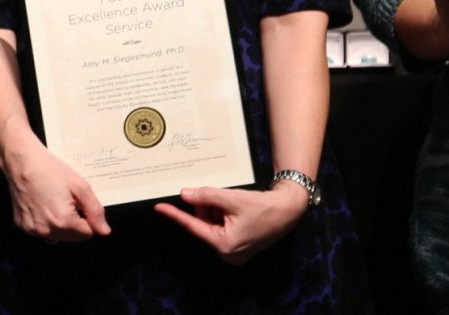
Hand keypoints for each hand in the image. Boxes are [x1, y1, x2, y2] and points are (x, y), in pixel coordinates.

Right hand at [0, 140, 110, 242]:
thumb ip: (94, 211)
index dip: (88, 219)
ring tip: (55, 203)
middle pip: (72, 237)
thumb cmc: (51, 170)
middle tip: (69, 201)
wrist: (21, 161)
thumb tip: (105, 231)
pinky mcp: (22, 225)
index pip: (88, 234)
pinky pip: (41, 231)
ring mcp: (32, 230)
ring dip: (61, 226)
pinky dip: (45, 223)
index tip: (80, 203)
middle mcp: (47, 231)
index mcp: (64, 222)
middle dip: (76, 224)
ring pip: (57, 237)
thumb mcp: (80, 186)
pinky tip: (42, 205)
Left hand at [155, 184, 308, 264]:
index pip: (193, 227)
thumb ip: (206, 196)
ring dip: (216, 210)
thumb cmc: (264, 206)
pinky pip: (221, 228)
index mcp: (225, 245)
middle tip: (219, 195)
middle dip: (206, 208)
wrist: (289, 209)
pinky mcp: (239, 246)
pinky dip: (222, 215)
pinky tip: (235, 207)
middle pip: (203, 225)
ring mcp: (234, 252)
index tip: (159, 208)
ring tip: (232, 201)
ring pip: (212, 225)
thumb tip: (185, 194)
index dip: (176, 215)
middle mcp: (228, 254)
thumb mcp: (232, 199)